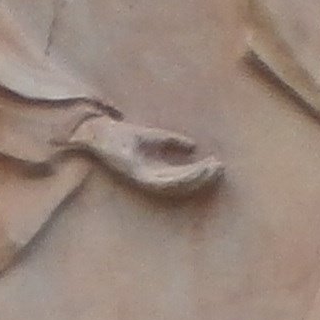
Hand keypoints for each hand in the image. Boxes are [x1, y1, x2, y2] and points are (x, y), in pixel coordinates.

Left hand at [82, 113, 221, 198]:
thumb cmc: (123, 135)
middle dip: (203, 178)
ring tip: (213, 169)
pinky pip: (163, 183)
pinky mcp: (137, 176)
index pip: (182, 176)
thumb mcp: (154, 137)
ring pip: (176, 186)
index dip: (200, 172)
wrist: (99, 133)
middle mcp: (151, 179)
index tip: (217, 164)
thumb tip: (193, 146)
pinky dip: (181, 178)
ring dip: (196, 179)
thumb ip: (172, 142)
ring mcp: (143, 179)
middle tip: (220, 169)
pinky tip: (194, 170)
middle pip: (182, 185)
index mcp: (155, 171)